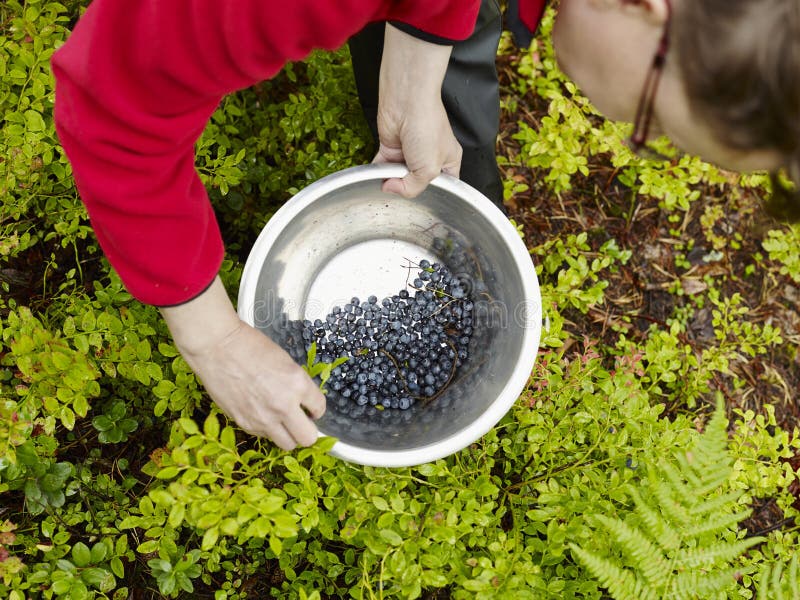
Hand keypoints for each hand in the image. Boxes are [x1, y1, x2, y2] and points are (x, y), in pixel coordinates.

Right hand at [160, 277, 324, 449]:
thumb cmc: (250, 346)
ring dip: (287, 434)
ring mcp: (263, 418)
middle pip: (307, 438)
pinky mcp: (244, 424)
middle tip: (301, 421)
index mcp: (297, 384)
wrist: (217, 347)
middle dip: (307, 430)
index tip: (310, 407)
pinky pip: (264, 436)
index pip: (319, 409)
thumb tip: (302, 402)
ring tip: (280, 420)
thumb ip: (297, 385)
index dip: (316, 408)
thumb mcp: (285, 361)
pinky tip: (261, 412)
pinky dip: (267, 429)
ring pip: (286, 444)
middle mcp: (283, 406)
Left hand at [375, 24, 461, 197]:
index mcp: (448, 162)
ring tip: (390, 179)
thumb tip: (391, 188)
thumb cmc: (427, 126)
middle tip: (404, 187)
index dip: (434, 195)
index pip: (444, 187)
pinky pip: (383, 166)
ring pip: (399, 177)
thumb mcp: (428, 170)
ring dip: (392, 180)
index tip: (425, 201)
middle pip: (417, 183)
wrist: (406, 102)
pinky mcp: (391, 147)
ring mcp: (410, 153)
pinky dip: (379, 172)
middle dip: (409, 187)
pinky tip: (379, 175)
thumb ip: (412, 187)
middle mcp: (429, 157)